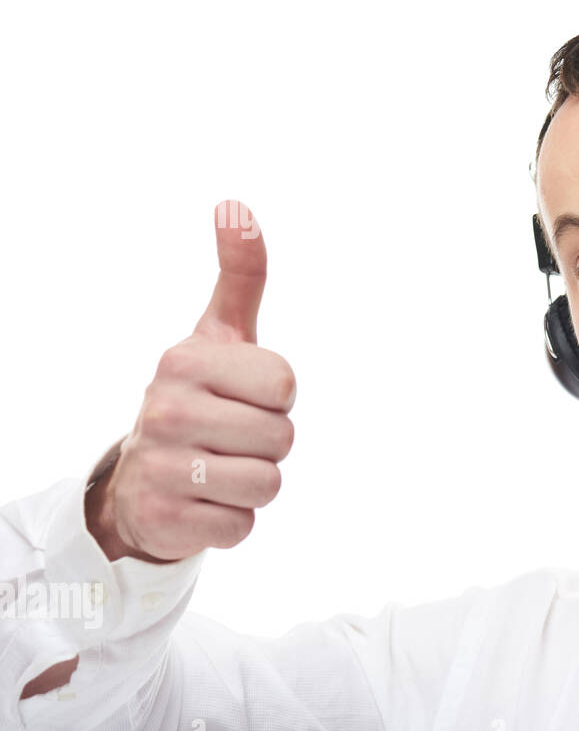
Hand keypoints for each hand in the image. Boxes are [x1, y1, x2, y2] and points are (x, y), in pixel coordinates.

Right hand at [88, 200, 295, 561]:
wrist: (140, 479)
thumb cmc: (198, 398)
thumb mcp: (220, 335)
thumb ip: (241, 275)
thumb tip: (236, 204)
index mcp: (184, 361)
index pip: (285, 387)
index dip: (276, 398)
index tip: (242, 396)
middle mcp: (165, 410)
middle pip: (282, 439)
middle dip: (268, 443)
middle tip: (230, 436)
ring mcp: (161, 467)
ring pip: (268, 484)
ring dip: (255, 483)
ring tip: (219, 468)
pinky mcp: (166, 520)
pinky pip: (243, 526)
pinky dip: (234, 520)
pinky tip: (204, 503)